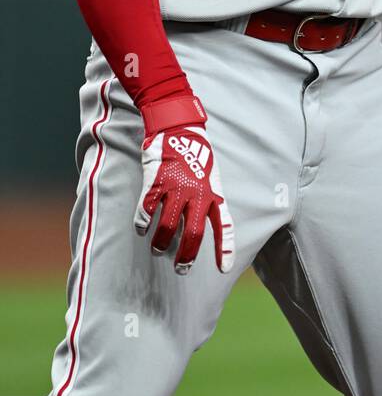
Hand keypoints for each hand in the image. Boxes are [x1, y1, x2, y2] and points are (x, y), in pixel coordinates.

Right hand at [134, 125, 234, 274]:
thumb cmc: (195, 154)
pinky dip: (143, 224)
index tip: (225, 269)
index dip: (225, 249)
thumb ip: (205, 200)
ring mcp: (176, 188)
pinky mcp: (157, 182)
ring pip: (167, 227)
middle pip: (193, 234)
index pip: (224, 225)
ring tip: (158, 249)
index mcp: (213, 193)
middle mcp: (197, 194)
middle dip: (187, 256)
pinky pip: (147, 211)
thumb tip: (194, 227)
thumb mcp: (209, 177)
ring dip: (161, 243)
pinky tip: (141, 229)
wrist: (178, 126)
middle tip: (181, 269)